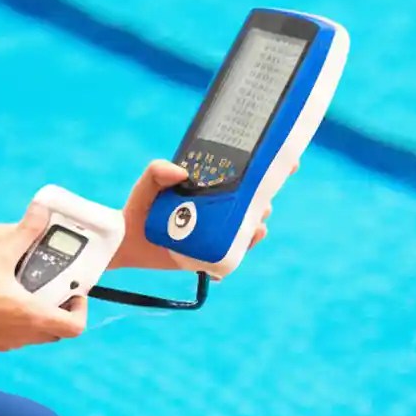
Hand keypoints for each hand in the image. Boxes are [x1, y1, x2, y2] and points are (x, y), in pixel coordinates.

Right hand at [0, 203, 87, 350]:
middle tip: (50, 289)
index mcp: (31, 316)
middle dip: (58, 312)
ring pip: (30, 336)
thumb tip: (42, 210)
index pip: (74, 327)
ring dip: (34, 318)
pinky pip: (6, 337)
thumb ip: (25, 232)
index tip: (71, 293)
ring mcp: (1, 342)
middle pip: (54, 333)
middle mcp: (20, 335)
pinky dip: (9, 322)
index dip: (80, 311)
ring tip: (22, 290)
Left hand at [111, 159, 299, 271]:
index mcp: (212, 186)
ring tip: (255, 222)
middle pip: (255, 200)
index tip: (288, 163)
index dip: (270, 168)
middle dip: (267, 197)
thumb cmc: (141, 205)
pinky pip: (235, 253)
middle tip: (264, 199)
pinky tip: (246, 240)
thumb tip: (181, 173)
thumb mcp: (148, 182)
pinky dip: (243, 248)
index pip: (247, 175)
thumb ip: (158, 171)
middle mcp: (220, 207)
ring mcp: (218, 230)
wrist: (127, 240)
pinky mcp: (211, 252)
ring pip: (250, 226)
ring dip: (258, 223)